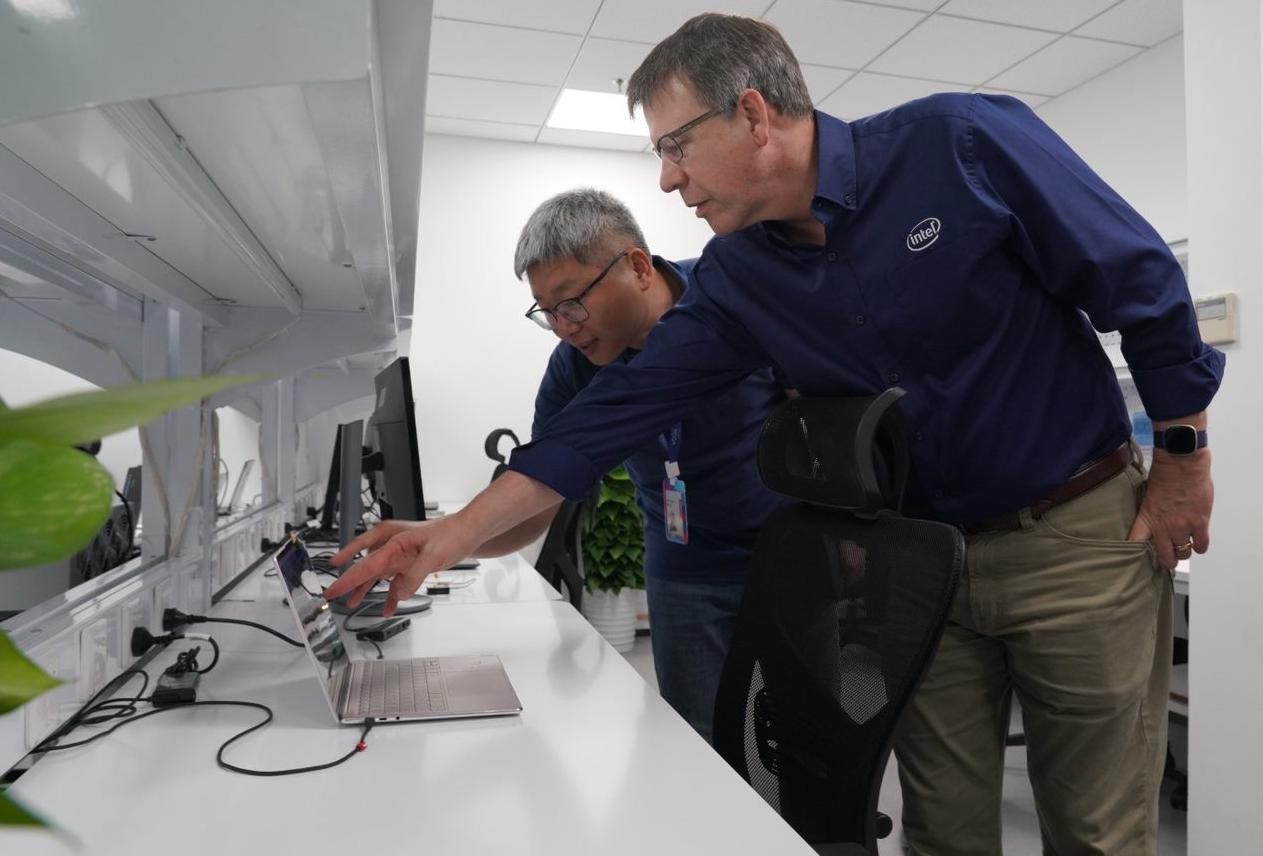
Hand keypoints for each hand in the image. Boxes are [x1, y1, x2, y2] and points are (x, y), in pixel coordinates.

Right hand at [322, 516, 476, 615]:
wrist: (467, 532)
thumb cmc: (450, 534)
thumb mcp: (433, 555)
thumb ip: (415, 575)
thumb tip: (400, 594)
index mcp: (393, 540)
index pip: (366, 563)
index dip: (348, 577)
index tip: (333, 588)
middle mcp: (392, 547)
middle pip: (366, 567)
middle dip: (350, 582)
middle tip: (333, 595)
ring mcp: (400, 556)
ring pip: (377, 575)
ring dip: (366, 590)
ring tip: (352, 603)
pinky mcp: (409, 565)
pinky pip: (395, 582)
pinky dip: (391, 595)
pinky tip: (388, 608)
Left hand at [1127, 449, 1212, 569]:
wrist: (1182, 463)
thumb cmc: (1164, 474)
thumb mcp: (1149, 496)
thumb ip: (1151, 512)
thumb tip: (1156, 522)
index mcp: (1147, 518)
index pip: (1136, 542)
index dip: (1135, 554)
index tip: (1136, 558)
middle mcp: (1164, 527)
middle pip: (1165, 556)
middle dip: (1167, 559)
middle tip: (1169, 558)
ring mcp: (1183, 526)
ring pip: (1184, 552)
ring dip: (1184, 550)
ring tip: (1184, 545)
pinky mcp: (1200, 523)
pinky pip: (1201, 545)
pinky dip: (1200, 546)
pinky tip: (1197, 542)